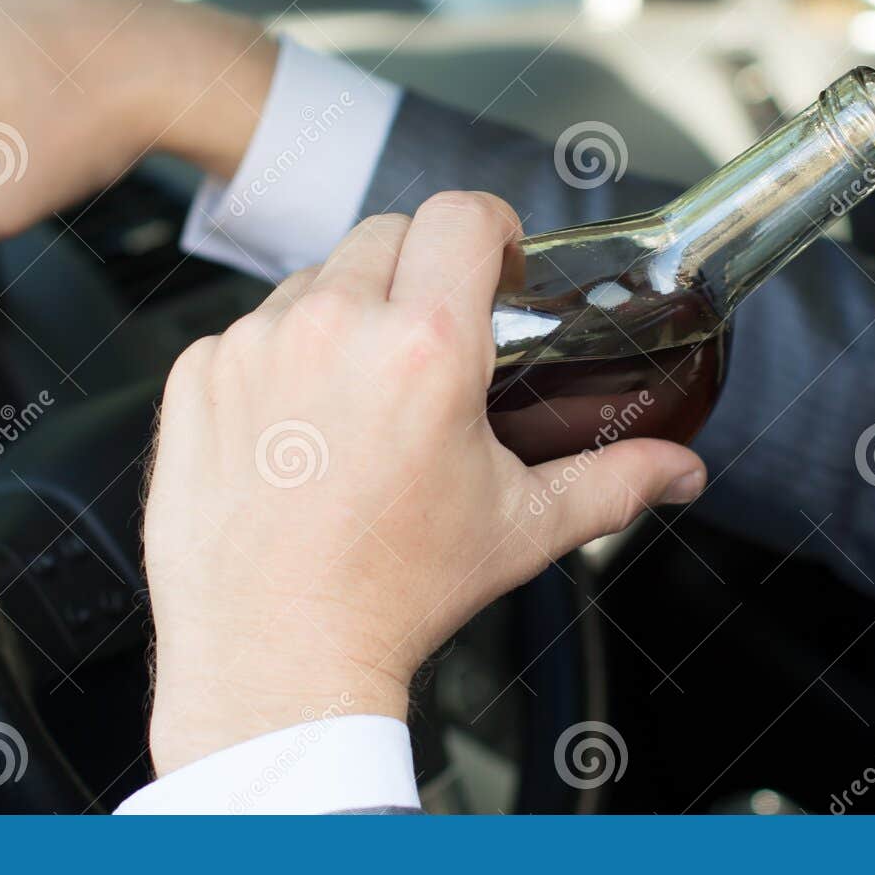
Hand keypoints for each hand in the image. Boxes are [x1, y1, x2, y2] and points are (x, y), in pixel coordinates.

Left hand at [141, 191, 706, 773]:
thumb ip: (613, 483)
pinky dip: (276, 361)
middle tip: (432, 341)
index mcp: (424, 350)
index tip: (494, 259)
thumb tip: (678, 470)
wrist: (274, 658)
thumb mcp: (518, 529)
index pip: (462, 216)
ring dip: (344, 317)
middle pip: (387, 234)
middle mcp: (333, 329)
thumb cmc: (393, 596)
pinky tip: (295, 431)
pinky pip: (248, 331)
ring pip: (314, 282)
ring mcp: (254, 347)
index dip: (491, 226)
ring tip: (358, 401)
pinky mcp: (196, 375)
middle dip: (420, 271)